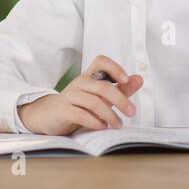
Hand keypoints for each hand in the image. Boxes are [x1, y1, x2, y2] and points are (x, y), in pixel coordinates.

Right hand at [18, 55, 144, 134]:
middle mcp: (80, 82)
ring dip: (110, 115)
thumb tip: (139, 79)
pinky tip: (102, 126)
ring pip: (94, 102)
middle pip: (103, 87)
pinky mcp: (63, 110)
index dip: (115, 68)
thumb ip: (120, 88)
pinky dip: (94, 121)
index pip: (101, 61)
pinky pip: (81, 114)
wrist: (49, 115)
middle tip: (132, 112)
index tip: (126, 80)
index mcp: (89, 76)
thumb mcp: (100, 95)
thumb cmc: (79, 104)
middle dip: (121, 100)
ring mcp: (70, 95)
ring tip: (118, 125)